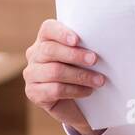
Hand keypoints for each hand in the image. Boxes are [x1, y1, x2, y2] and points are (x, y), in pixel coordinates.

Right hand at [23, 19, 106, 134]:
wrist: (76, 104)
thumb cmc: (81, 73)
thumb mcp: (83, 58)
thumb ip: (85, 47)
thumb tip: (102, 41)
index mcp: (45, 39)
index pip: (48, 29)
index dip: (61, 33)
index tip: (77, 40)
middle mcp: (34, 55)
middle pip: (50, 50)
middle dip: (75, 55)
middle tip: (94, 60)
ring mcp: (31, 74)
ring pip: (54, 72)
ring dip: (80, 76)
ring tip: (99, 80)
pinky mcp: (34, 93)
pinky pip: (55, 90)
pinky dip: (75, 90)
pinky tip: (87, 91)